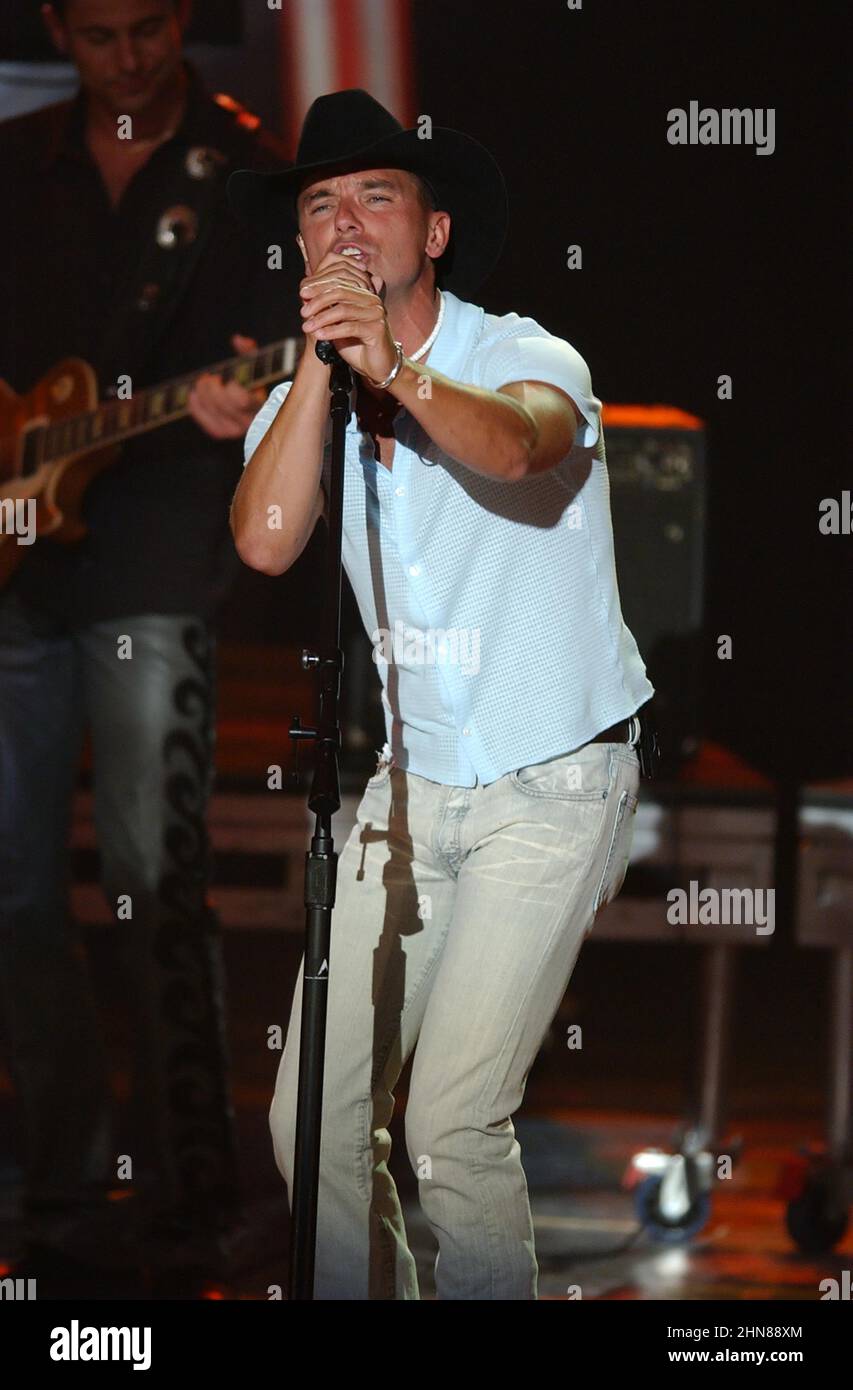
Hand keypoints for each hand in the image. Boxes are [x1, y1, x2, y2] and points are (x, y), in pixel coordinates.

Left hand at [188, 334, 266, 438]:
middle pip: (224, 405)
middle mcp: (251, 420)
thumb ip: (249, 351)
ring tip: (202, 383)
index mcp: (262, 403)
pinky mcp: (223, 433)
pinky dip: (197, 408)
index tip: (227, 380)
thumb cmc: (256, 380)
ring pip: (215, 413)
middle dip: (212, 389)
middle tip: (210, 379)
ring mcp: (237, 430)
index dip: (231, 389)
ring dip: (204, 395)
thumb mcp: (256, 364)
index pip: (242, 400)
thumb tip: (238, 340)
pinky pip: (207, 423)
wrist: (258, 407)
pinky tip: (193, 395)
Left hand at [299, 252, 396, 382]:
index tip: (302, 293)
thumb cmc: (357, 346)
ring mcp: (376, 313)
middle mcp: (371, 300)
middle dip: (318, 300)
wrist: (377, 367)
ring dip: (322, 318)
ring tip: (307, 327)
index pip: (340, 282)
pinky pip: (350, 327)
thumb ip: (327, 313)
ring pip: (344, 309)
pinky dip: (332, 331)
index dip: (320, 286)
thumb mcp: (338, 326)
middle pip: (341, 292)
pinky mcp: (377, 329)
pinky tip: (319, 336)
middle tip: (303, 311)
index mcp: (363, 294)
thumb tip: (306, 301)